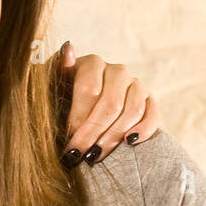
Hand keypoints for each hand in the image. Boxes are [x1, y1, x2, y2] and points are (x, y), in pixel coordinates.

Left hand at [57, 41, 159, 166]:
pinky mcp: (149, 100)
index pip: (89, 90)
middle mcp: (117, 71)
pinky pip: (153, 115)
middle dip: (93, 133)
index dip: (77, 118)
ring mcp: (135, 85)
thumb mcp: (52, 83)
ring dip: (113, 136)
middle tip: (79, 155)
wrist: (81, 104)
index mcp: (92, 63)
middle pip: (111, 103)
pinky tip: (129, 143)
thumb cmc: (61, 94)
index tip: (67, 141)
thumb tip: (68, 49)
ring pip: (132, 110)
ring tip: (95, 156)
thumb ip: (57, 69)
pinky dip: (143, 130)